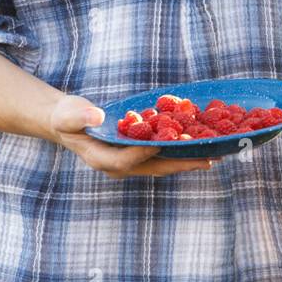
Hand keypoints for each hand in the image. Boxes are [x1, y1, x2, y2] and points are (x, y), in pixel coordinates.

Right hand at [48, 95, 212, 176]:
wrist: (70, 124)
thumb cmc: (67, 118)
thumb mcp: (68, 114)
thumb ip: (79, 116)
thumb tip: (96, 116)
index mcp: (101, 159)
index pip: (125, 160)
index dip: (143, 152)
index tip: (163, 143)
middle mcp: (119, 165)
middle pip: (153, 167)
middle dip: (180, 164)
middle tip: (208, 160)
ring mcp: (131, 163)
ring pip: (162, 164)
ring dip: (187, 160)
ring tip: (214, 155)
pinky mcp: (139, 155)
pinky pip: (163, 155)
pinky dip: (181, 150)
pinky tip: (200, 143)